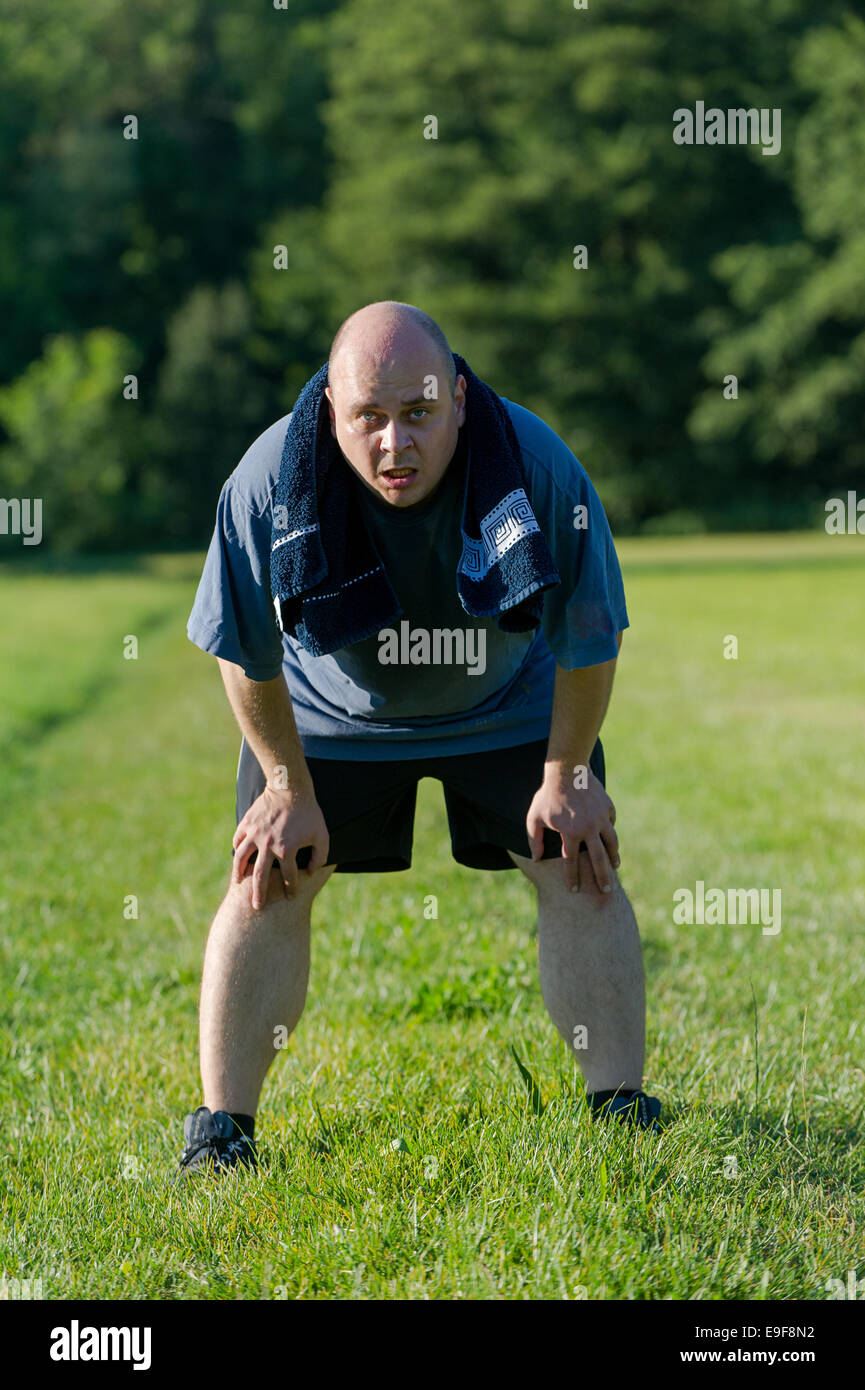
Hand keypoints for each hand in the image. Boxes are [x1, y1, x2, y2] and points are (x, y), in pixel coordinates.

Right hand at [232, 785, 329, 908]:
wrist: (290, 787)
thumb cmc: (309, 812)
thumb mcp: (322, 835)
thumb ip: (320, 856)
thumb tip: (311, 872)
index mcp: (287, 849)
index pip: (289, 877)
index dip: (292, 889)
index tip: (291, 896)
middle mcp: (268, 845)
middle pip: (261, 876)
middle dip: (259, 894)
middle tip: (257, 907)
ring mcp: (255, 834)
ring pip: (242, 859)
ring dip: (239, 873)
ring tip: (238, 883)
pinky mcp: (247, 824)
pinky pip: (238, 841)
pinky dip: (237, 850)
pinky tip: (239, 857)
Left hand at [526, 765, 619, 893]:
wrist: (567, 769)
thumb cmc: (548, 795)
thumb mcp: (534, 817)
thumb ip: (534, 840)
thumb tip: (536, 859)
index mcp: (570, 833)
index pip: (571, 862)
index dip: (572, 878)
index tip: (574, 890)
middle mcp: (589, 828)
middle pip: (598, 859)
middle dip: (602, 878)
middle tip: (606, 891)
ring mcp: (601, 817)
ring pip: (612, 842)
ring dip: (614, 856)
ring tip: (615, 867)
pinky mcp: (608, 807)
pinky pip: (611, 824)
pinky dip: (611, 833)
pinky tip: (610, 839)